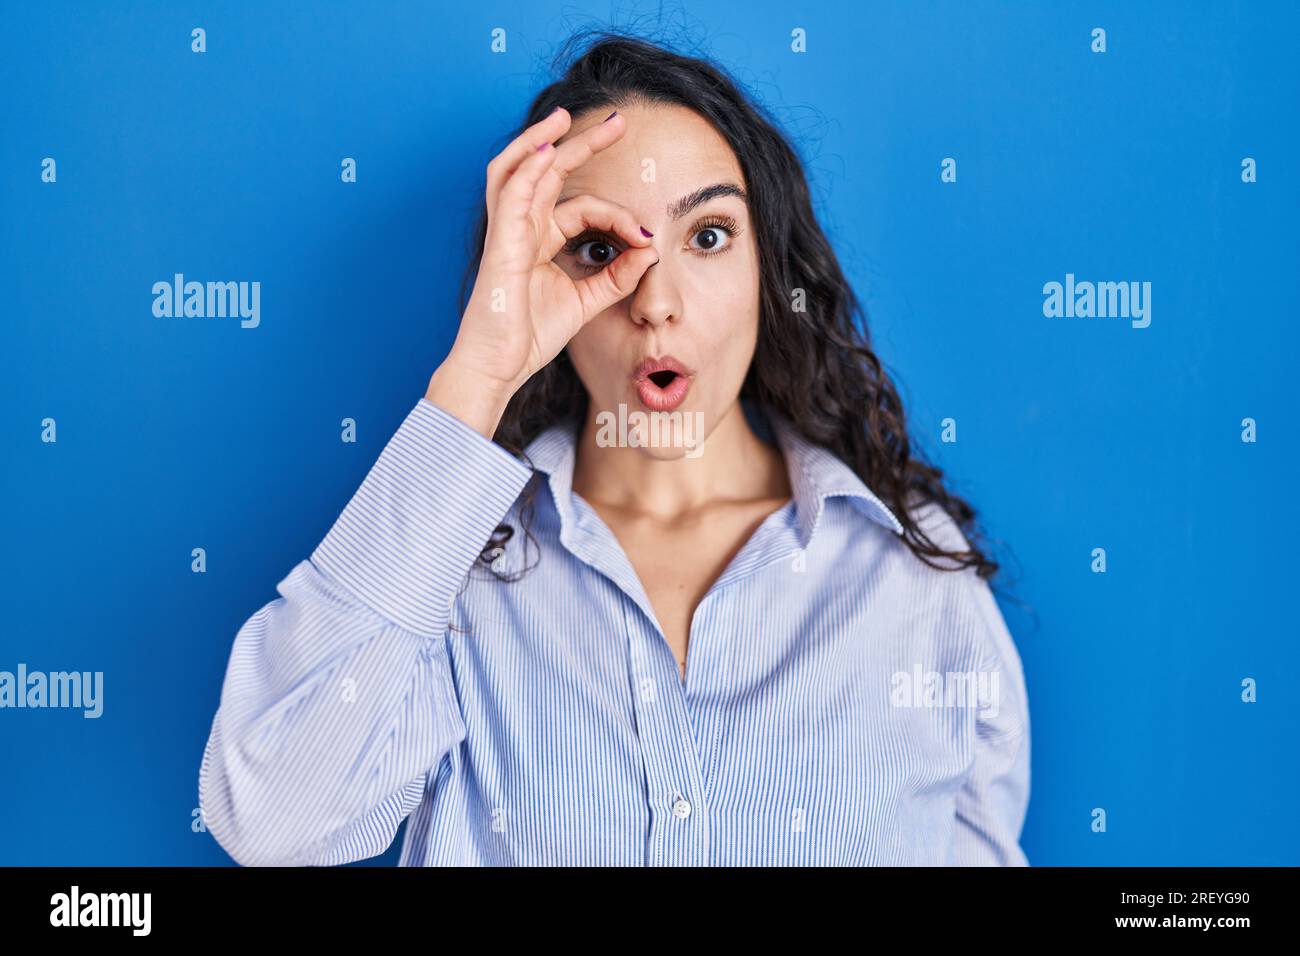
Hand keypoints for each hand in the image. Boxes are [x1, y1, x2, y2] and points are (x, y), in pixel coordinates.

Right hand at [427, 107, 657, 435]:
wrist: (498, 366)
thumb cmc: (529, 337)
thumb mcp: (586, 302)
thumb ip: (617, 277)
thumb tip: (650, 252)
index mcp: (539, 241)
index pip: (582, 208)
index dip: (618, 216)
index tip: (645, 237)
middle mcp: (521, 229)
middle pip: (550, 172)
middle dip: (582, 144)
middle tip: (618, 122)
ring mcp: (507, 233)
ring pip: (519, 169)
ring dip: (542, 139)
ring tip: (566, 117)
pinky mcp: (499, 243)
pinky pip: (510, 194)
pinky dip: (527, 167)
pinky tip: (548, 150)